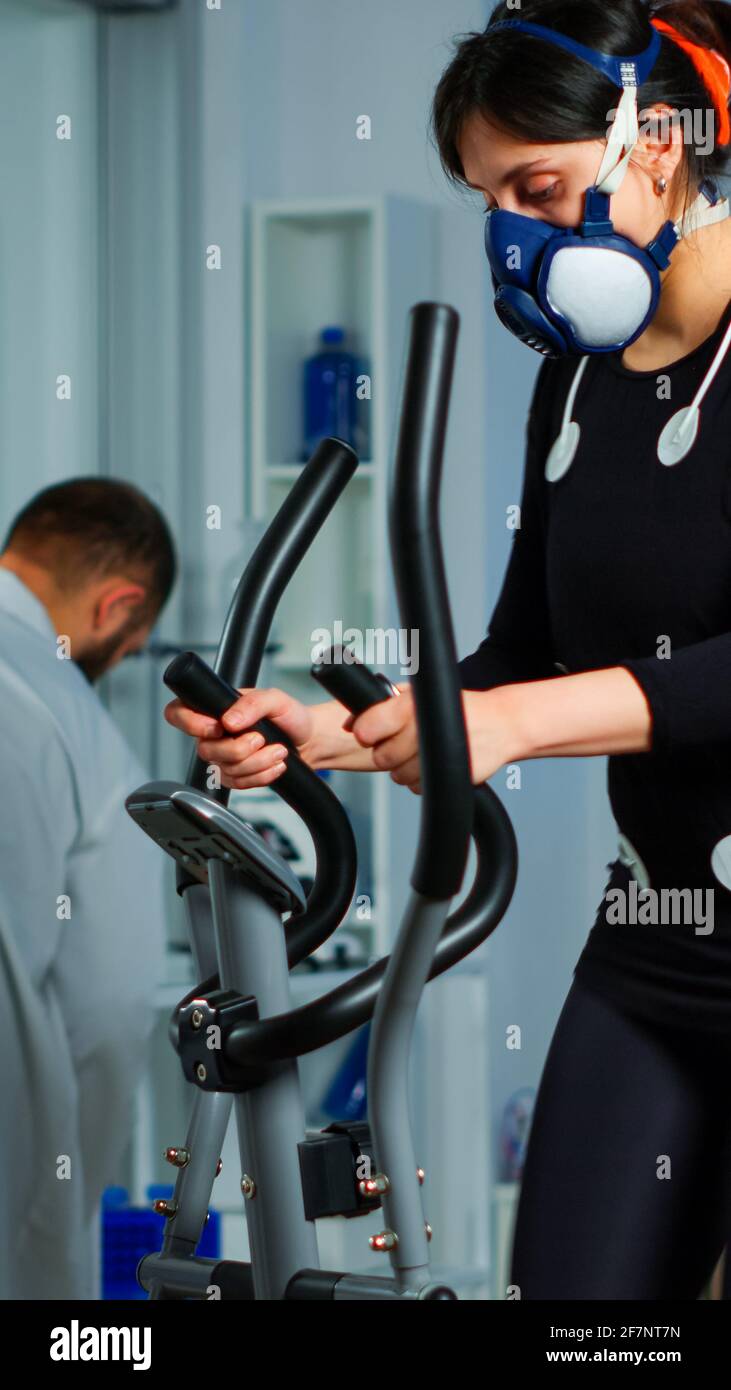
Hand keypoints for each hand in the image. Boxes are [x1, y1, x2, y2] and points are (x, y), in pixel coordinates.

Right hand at [163, 687, 312, 789]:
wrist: (308, 740)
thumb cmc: (289, 716)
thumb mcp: (275, 699)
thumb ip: (252, 703)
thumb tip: (229, 719)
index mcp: (215, 708)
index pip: (178, 713)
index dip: (190, 723)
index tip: (218, 727)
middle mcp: (214, 733)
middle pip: (205, 750)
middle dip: (238, 748)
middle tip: (261, 738)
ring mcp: (222, 757)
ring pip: (226, 769)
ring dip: (257, 762)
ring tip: (277, 750)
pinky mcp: (235, 776)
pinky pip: (239, 783)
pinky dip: (262, 775)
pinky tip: (275, 763)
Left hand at [348, 686, 518, 792]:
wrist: (502, 724)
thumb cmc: (457, 707)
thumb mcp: (419, 695)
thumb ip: (382, 705)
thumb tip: (349, 724)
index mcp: (410, 706)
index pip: (367, 730)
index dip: (368, 733)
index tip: (374, 733)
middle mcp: (421, 729)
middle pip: (381, 757)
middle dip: (389, 752)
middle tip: (406, 743)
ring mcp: (437, 755)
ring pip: (398, 776)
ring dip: (407, 768)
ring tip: (425, 752)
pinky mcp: (450, 776)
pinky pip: (419, 788)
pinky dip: (424, 781)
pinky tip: (436, 764)